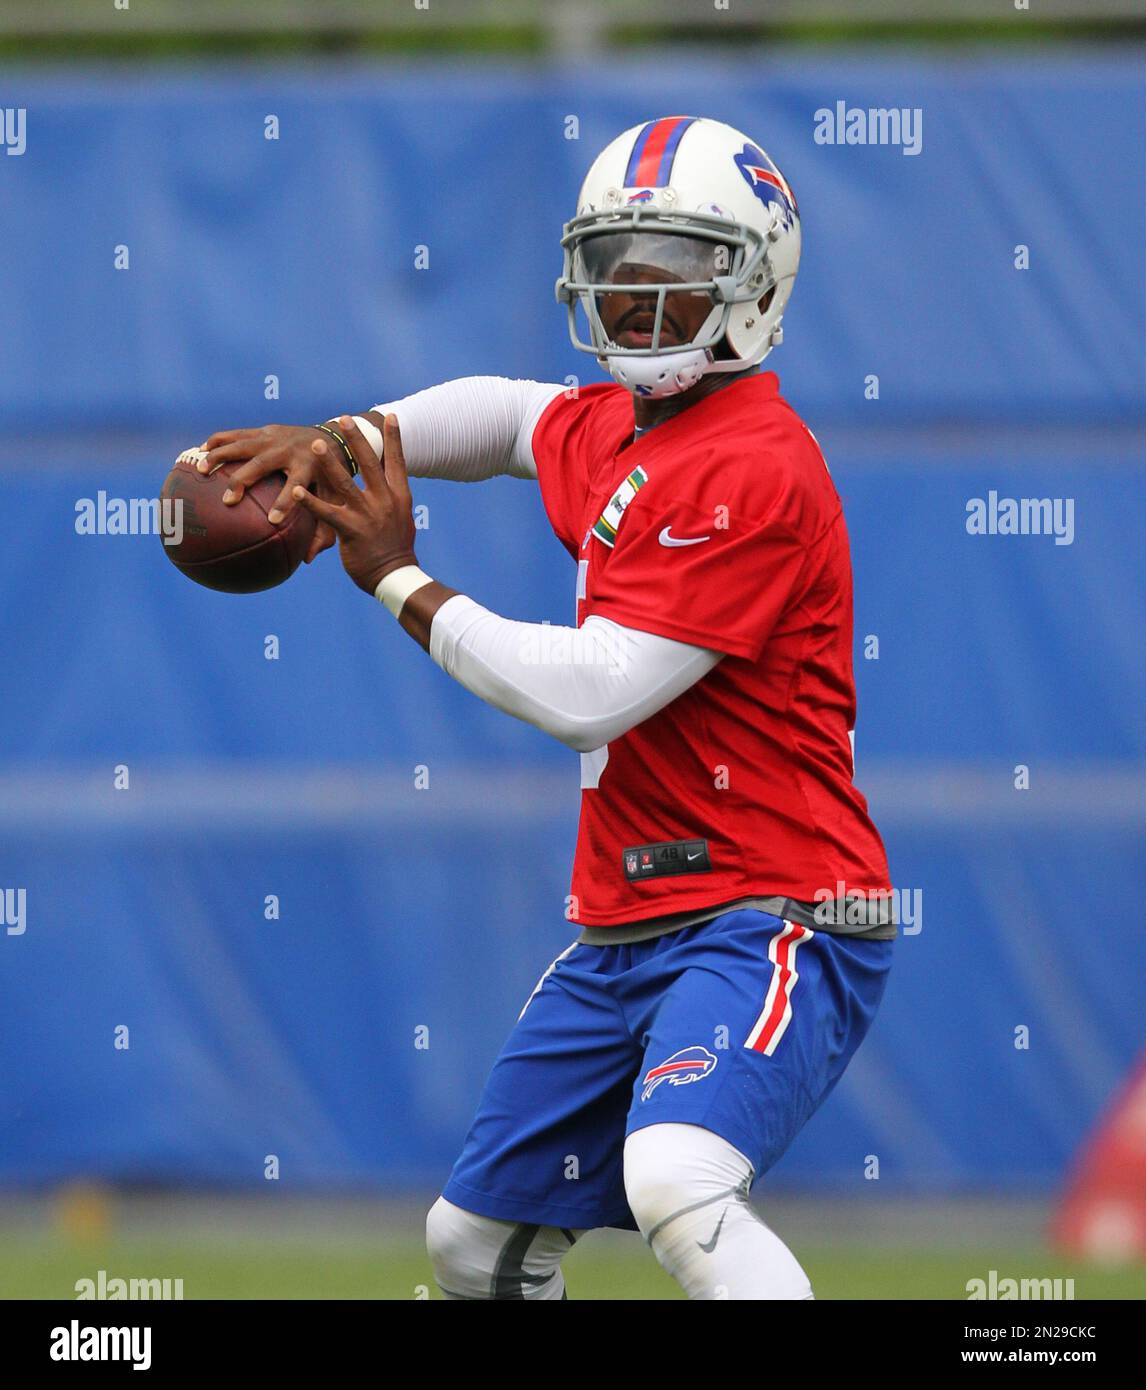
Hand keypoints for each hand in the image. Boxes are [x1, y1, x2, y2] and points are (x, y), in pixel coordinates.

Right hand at [196, 423, 342, 561]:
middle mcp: (288, 450)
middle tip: (227, 501)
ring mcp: (274, 437)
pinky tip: (199, 452)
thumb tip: (308, 560)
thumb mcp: (332, 501)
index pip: (296, 486)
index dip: (285, 503)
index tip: (273, 520)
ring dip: (219, 456)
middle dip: (242, 481)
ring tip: (200, 470)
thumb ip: (323, 531)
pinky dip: (217, 442)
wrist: (332, 439)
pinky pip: (236, 435)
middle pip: (261, 465)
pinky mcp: (264, 430)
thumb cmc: (329, 480)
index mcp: (308, 468)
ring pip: (242, 445)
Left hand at [291, 415, 417, 594]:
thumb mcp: (401, 521)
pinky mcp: (352, 530)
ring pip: (345, 483)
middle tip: (343, 419)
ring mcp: (368, 515)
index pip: (397, 461)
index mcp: (399, 497)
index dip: (394, 438)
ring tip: (316, 444)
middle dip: (356, 440)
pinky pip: (327, 513)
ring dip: (329, 463)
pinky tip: (294, 491)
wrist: (396, 577)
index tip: (389, 416)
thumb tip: (388, 490)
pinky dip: (309, 501)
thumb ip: (391, 502)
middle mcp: (385, 501)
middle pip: (370, 464)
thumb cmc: (396, 551)